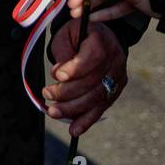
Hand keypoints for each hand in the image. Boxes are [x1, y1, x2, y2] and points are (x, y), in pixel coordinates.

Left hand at [45, 19, 126, 136]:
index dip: (73, 70)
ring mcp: (118, 77)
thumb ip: (64, 53)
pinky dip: (86, 120)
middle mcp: (115, 61)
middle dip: (67, 93)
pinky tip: (74, 130)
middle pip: (92, 83)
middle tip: (47, 94)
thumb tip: (59, 77)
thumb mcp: (68, 34)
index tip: (56, 76)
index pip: (91, 59)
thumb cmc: (78, 34)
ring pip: (97, 98)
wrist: (100, 36)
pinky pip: (101, 107)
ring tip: (53, 112)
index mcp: (103, 42)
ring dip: (73, 109)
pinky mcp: (116, 90)